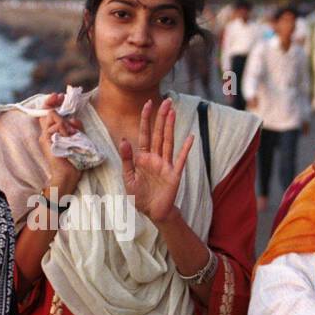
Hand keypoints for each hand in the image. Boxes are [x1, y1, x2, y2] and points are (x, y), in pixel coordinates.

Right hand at [37, 92, 82, 195]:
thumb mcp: (77, 138)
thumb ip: (75, 126)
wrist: (67, 175)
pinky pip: (58, 126)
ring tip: (72, 137)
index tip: (58, 96)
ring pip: (56, 117)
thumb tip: (73, 119)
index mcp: (52, 132)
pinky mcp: (46, 140)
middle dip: (64, 115)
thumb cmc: (74, 159)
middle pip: (51, 111)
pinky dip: (67, 131)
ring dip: (67, 125)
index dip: (51, 100)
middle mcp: (45, 133)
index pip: (47, 110)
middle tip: (72, 127)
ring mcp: (45, 136)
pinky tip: (70, 140)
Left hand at [118, 97, 194, 224]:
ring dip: (171, 127)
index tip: (148, 103)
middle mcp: (156, 158)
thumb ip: (127, 159)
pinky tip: (190, 137)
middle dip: (162, 117)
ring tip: (173, 112)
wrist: (152, 213)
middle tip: (166, 101)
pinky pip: (180, 159)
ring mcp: (166, 165)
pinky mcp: (174, 174)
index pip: (145, 134)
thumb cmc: (140, 196)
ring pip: (168, 142)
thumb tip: (124, 140)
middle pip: (159, 134)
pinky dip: (185, 149)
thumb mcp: (128, 178)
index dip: (146, 119)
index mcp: (143, 158)